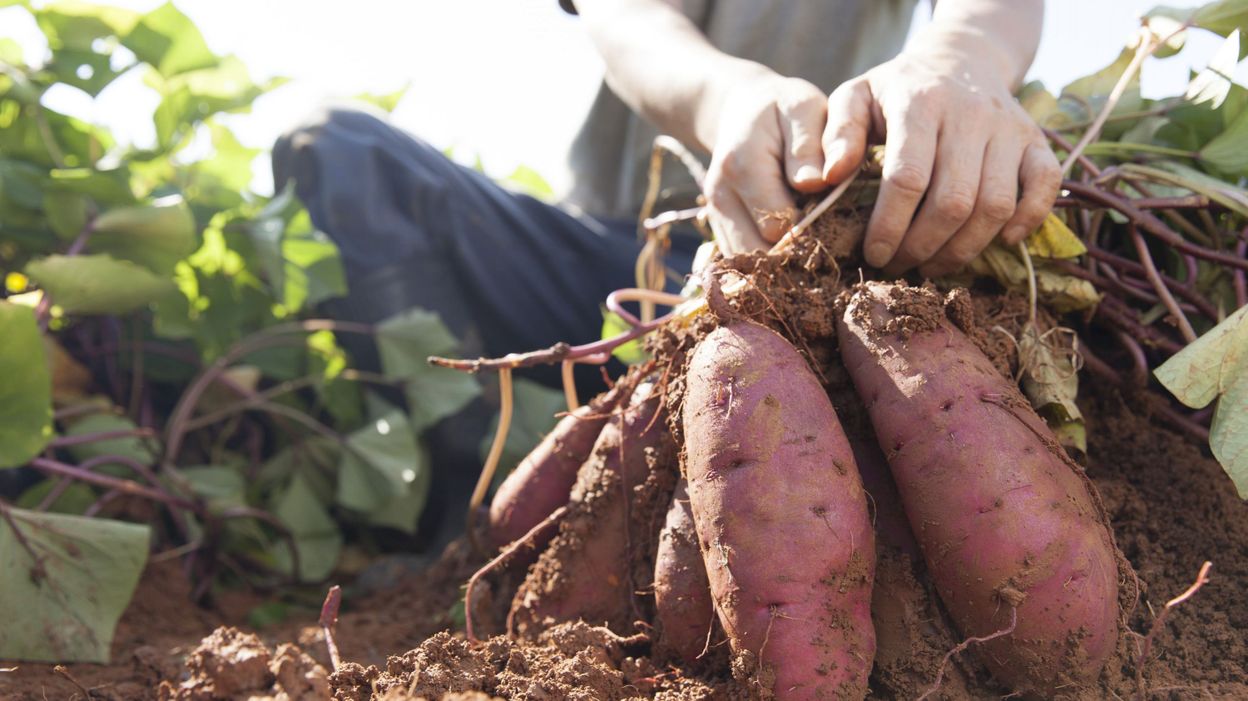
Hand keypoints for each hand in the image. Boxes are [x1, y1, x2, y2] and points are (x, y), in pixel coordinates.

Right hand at [702, 72, 830, 254]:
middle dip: (798, 254)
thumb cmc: (783, 108)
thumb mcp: (802, 108)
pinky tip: (795, 248)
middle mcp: (720, 196)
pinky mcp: (719, 228)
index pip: (778, 224)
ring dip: (782, 265)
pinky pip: (743, 262)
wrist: (743, 111)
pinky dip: (769, 264)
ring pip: (749, 265)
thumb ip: (809, 145)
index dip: (814, 229)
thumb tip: (815, 183)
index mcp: (742, 165)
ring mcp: (715, 215)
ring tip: (814, 249)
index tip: (839, 221)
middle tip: (832, 241)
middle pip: (761, 252)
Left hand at [822, 45, 1061, 276]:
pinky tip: (1002, 241)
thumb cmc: (898, 90)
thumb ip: (837, 134)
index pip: (908, 178)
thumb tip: (827, 177)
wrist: (960, 59)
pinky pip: (1046, 185)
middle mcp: (971, 114)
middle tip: (899, 266)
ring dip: (963, 248)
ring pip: (995, 205)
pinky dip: (1029, 219)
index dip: (890, 226)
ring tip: (933, 264)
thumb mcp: (856, 96)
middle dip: (922, 246)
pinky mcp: (1036, 140)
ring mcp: (1009, 128)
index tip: (873, 254)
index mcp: (920, 103)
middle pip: (953, 201)